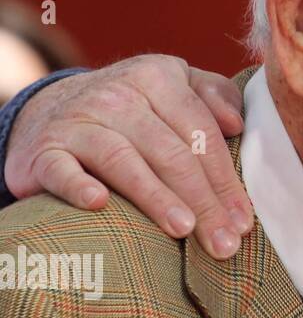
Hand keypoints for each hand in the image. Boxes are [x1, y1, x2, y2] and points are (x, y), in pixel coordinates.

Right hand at [3, 55, 251, 257]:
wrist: (51, 109)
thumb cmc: (133, 107)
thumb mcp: (175, 84)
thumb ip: (213, 95)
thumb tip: (237, 124)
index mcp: (157, 76)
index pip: (200, 133)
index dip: (225, 179)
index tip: (243, 220)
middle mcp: (117, 95)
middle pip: (170, 153)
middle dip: (203, 201)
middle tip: (224, 241)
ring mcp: (78, 121)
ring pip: (125, 161)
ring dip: (157, 198)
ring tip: (185, 229)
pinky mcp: (44, 150)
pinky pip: (61, 169)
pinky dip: (78, 185)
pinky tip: (99, 204)